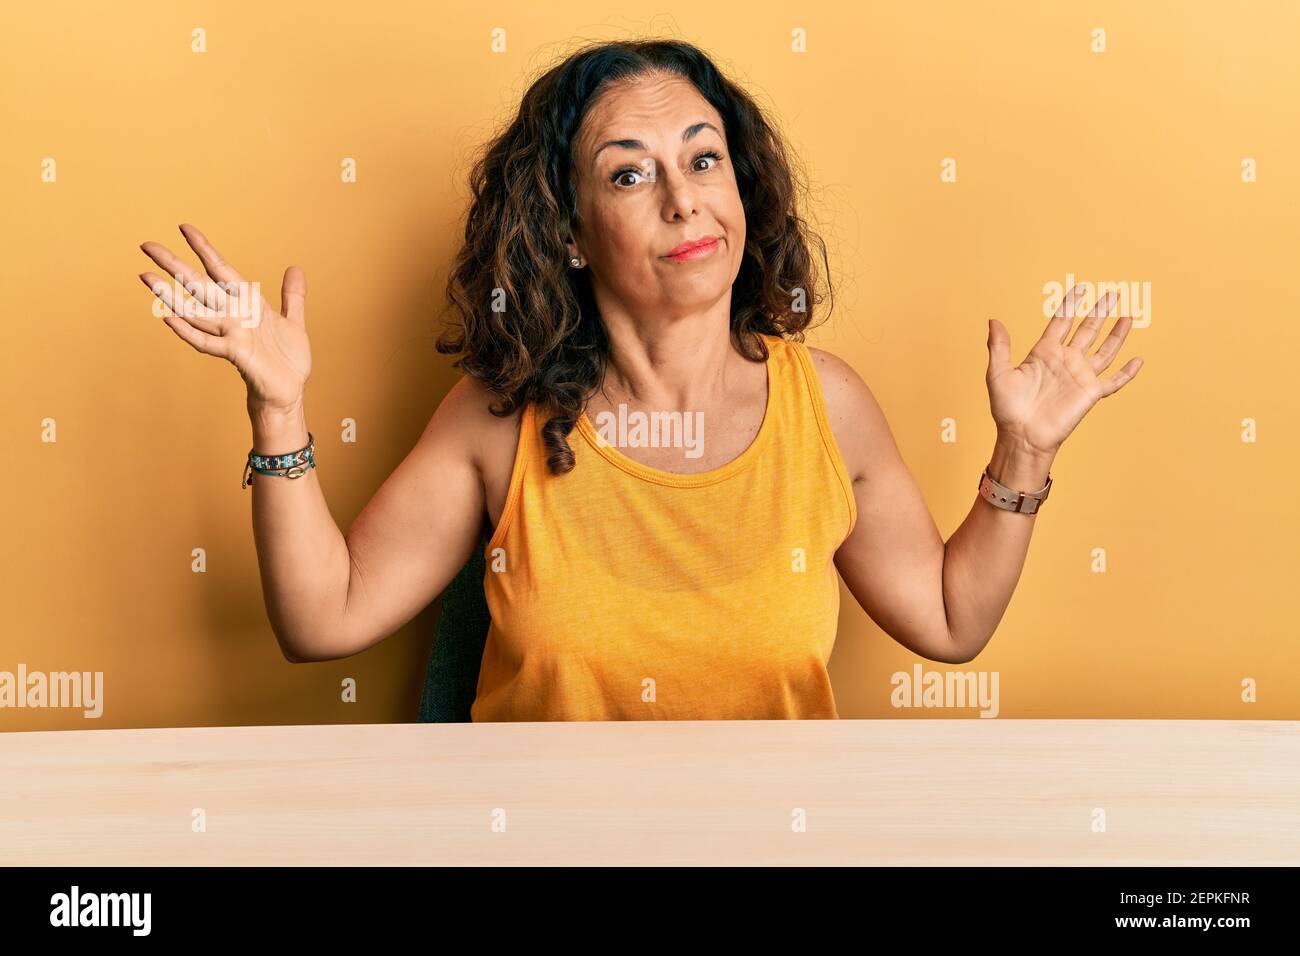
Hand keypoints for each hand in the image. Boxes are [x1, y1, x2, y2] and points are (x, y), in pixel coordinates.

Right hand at [138, 224, 310, 412]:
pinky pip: (205, 342)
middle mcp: (233, 315)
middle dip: (174, 265)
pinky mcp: (235, 353)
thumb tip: (295, 268)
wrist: (289, 391)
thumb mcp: (293, 322)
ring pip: (194, 311)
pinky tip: (167, 318)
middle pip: (198, 285)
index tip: (184, 227)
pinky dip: (187, 331)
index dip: (204, 249)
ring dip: (170, 295)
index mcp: (246, 303)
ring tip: (147, 277)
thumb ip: (292, 296)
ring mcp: (231, 333)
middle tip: (146, 246)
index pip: (220, 269)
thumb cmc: (287, 360)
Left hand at [985, 283, 1143, 455]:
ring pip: (1105, 351)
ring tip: (1128, 316)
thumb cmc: (1007, 408)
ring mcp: (1080, 376)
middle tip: (1112, 293)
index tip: (1080, 288)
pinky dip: (1127, 373)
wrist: (1022, 436)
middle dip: (1099, 311)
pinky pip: (1114, 381)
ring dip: (1117, 334)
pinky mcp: (1090, 393)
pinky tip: (1138, 360)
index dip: (1070, 304)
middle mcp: (1065, 361)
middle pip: (1087, 330)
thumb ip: (999, 346)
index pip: (1061, 322)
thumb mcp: (998, 373)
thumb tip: (993, 320)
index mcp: (1044, 352)